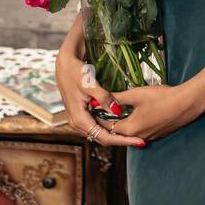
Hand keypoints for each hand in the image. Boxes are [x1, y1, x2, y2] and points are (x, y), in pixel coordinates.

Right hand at [55, 19, 145, 147]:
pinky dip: (110, 128)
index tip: (137, 141)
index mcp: (79, 119)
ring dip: (116, 135)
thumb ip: (104, 98)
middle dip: (121, 141)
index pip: (103, 136)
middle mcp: (77, 123)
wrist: (64, 64)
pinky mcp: (81, 114)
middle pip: (102, 138)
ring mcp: (79, 119)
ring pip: (99, 134)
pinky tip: (122, 125)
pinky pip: (97, 126)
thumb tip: (117, 111)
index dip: (122, 141)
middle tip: (140, 140)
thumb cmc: (75, 71)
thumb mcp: (90, 83)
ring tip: (134, 135)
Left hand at [107, 83, 204, 142]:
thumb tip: (101, 100)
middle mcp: (137, 137)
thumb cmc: (162, 97)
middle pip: (117, 132)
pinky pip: (140, 132)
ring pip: (129, 132)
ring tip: (117, 111)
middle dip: (109, 121)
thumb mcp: (137, 94)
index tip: (93, 108)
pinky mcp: (157, 135)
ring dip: (123, 123)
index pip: (106, 126)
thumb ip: (117, 98)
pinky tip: (137, 113)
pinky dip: (135, 124)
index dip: (99, 116)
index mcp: (129, 128)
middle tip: (103, 109)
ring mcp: (149, 137)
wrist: (187, 103)